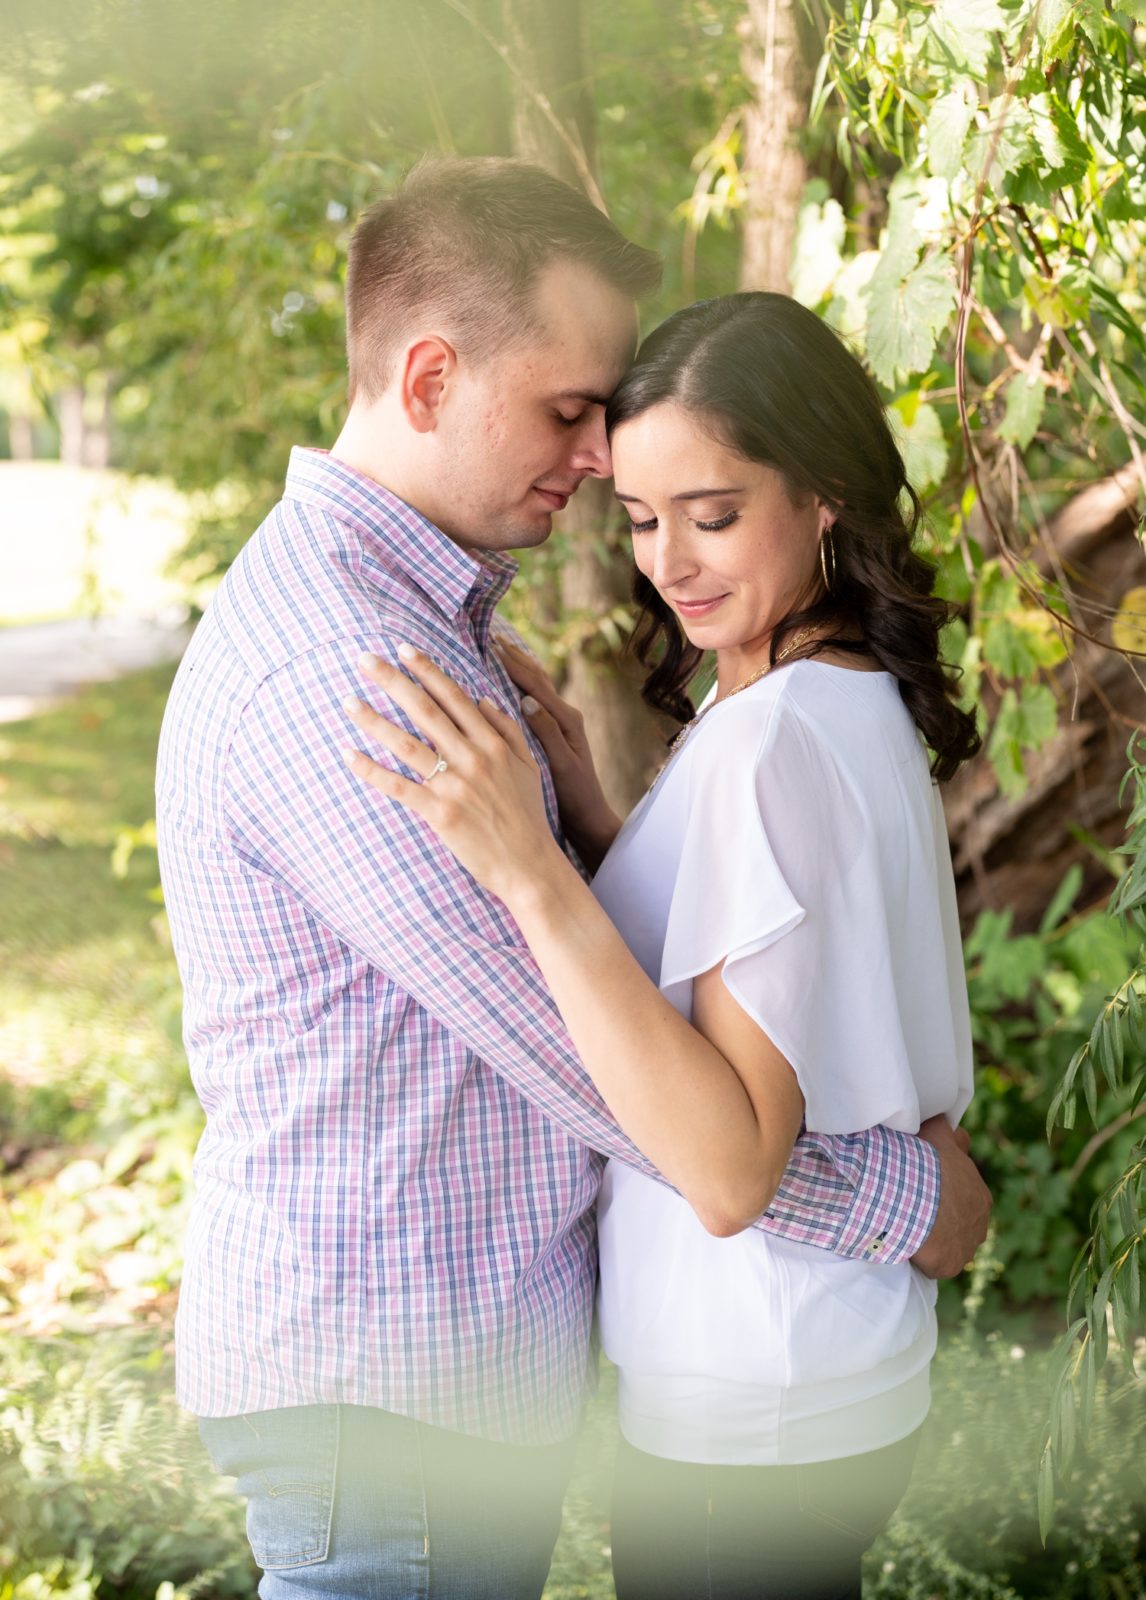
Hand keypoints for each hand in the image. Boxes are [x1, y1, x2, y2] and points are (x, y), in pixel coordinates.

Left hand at [342, 645, 563, 905]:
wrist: (531, 866)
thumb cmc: (528, 819)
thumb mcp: (529, 767)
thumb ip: (508, 730)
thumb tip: (483, 698)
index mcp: (493, 743)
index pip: (455, 697)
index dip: (427, 670)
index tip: (403, 649)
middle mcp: (473, 758)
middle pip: (426, 711)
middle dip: (393, 681)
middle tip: (363, 659)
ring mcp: (456, 786)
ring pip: (407, 744)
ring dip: (375, 720)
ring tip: (348, 701)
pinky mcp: (441, 814)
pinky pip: (399, 787)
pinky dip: (371, 771)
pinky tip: (348, 755)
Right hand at [492, 636, 621, 867]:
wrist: (590, 820)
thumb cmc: (576, 799)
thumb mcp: (561, 767)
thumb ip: (546, 733)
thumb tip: (526, 698)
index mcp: (566, 720)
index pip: (533, 683)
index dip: (510, 662)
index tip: (487, 643)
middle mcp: (564, 717)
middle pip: (535, 676)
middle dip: (513, 655)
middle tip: (487, 634)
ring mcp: (558, 724)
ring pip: (535, 686)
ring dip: (516, 665)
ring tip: (494, 647)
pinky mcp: (552, 734)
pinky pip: (532, 701)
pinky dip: (518, 685)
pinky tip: (502, 682)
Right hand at [910, 1115, 992, 1279]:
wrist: (915, 1196)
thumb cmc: (927, 1164)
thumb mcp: (939, 1136)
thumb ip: (948, 1131)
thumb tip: (951, 1121)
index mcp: (981, 1196)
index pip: (965, 1197)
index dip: (947, 1194)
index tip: (928, 1190)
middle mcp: (980, 1225)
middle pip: (961, 1224)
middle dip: (943, 1219)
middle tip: (916, 1209)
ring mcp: (966, 1248)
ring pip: (952, 1245)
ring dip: (936, 1240)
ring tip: (912, 1230)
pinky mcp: (949, 1266)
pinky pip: (937, 1264)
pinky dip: (925, 1259)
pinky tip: (910, 1247)